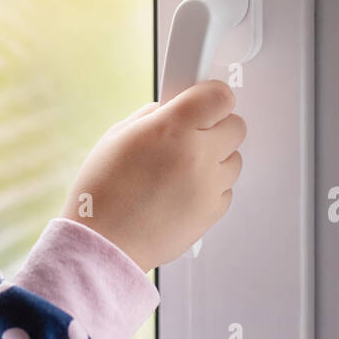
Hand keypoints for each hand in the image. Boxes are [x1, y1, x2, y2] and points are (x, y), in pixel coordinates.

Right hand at [60, 80, 245, 272]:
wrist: (103, 244)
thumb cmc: (102, 194)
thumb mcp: (117, 136)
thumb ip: (152, 116)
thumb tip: (172, 110)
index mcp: (172, 129)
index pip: (219, 95)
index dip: (213, 95)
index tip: (205, 99)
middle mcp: (197, 155)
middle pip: (236, 125)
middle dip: (215, 126)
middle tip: (192, 134)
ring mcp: (209, 186)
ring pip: (234, 158)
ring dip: (215, 158)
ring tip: (181, 169)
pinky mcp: (213, 212)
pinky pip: (225, 189)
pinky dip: (209, 187)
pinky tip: (180, 191)